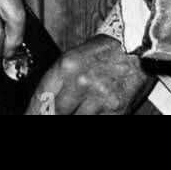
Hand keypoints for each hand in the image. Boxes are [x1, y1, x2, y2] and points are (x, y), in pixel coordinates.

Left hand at [26, 34, 149, 114]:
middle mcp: (80, 82)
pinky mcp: (115, 110)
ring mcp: (98, 98)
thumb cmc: (107, 51)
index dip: (32, 112)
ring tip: (78, 109)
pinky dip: (93, 118)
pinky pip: (97, 122)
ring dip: (75, 116)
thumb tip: (44, 105)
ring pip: (75, 121)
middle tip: (57, 113)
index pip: (41, 98)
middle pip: (54, 113)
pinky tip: (94, 112)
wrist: (140, 47)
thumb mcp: (76, 57)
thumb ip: (59, 80)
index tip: (31, 116)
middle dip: (52, 116)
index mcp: (67, 66)